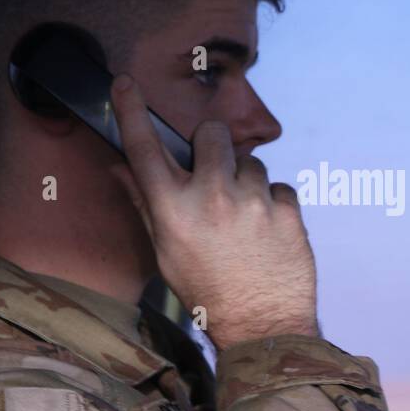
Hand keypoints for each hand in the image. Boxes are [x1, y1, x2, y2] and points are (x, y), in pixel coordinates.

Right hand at [108, 74, 318, 350]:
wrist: (263, 327)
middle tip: (216, 176)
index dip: (132, 111)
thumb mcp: (166, 253)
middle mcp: (211, 196)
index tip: (125, 84)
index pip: (145, 148)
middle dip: (214, 147)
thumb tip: (121, 169)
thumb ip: (147, 205)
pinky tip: (268, 233)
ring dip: (247, 182)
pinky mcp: (288, 210)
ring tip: (245, 220)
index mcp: (173, 209)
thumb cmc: (208, 294)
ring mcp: (253, 200)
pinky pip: (280, 188)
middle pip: (213, 133)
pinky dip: (274, 205)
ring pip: (250, 163)